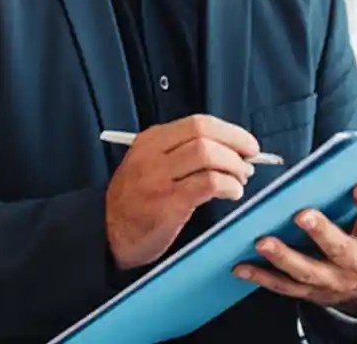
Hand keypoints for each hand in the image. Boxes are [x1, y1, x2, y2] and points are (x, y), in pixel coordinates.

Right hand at [105, 115, 258, 269]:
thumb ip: (180, 153)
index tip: (247, 143)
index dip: (230, 131)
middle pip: (204, 135)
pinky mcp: (168, 204)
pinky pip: (208, 184)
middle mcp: (153, 155)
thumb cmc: (135, 201)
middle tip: (248, 162)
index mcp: (150, 141)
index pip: (198, 123)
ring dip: (234, 167)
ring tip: (240, 180)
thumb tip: (229, 149)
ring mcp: (159, 179)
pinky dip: (229, 185)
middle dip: (236, 146)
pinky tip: (232, 193)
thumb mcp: (147, 164)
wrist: (108, 233)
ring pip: (208, 156)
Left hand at [232, 180, 356, 315]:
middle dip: (322, 232)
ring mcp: (332, 280)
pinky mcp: (310, 292)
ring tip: (262, 241)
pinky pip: (284, 286)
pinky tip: (240, 265)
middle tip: (302, 214)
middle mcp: (356, 263)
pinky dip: (261, 277)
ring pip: (307, 270)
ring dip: (284, 257)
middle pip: (339, 248)